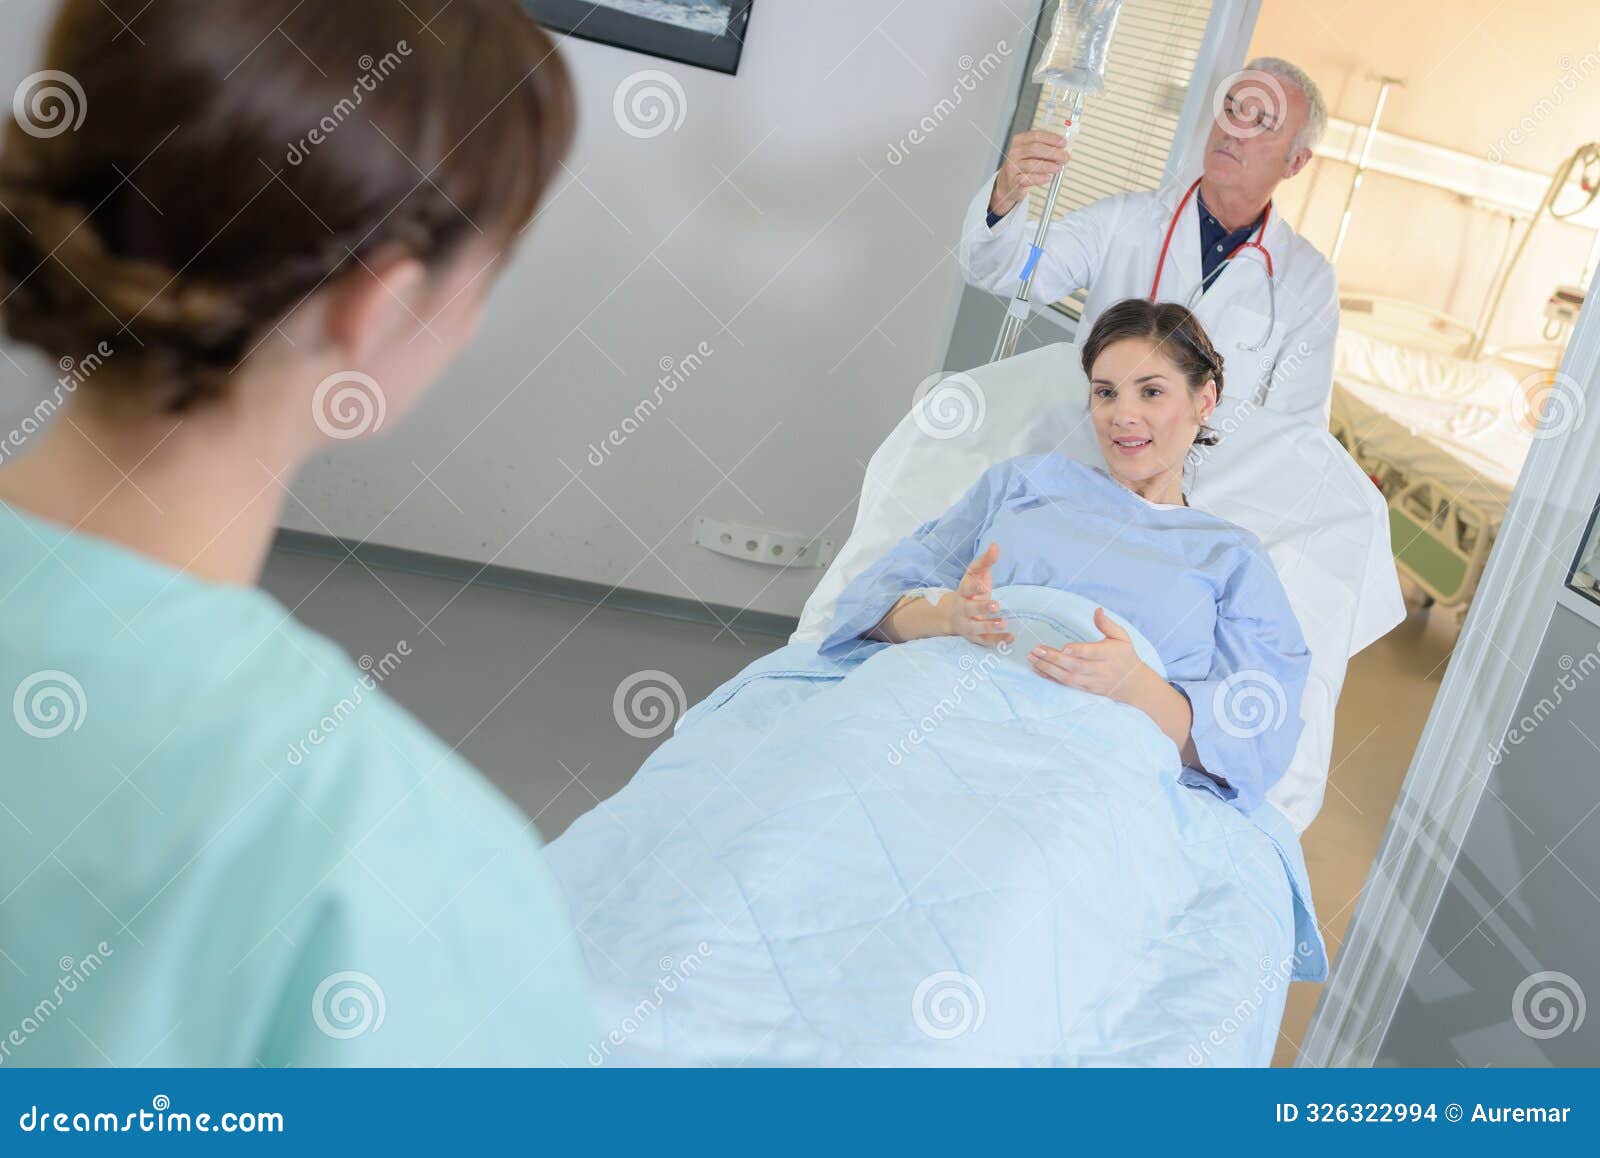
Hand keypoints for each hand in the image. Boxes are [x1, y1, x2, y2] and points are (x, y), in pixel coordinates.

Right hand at [945, 542, 1012, 647]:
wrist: (953, 615)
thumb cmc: (970, 592)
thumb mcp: (975, 575)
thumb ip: (985, 561)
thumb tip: (996, 545)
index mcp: (963, 593)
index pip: (966, 589)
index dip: (974, 588)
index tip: (983, 585)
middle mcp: (963, 610)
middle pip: (969, 610)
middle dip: (982, 608)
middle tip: (996, 606)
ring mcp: (968, 625)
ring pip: (976, 628)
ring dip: (989, 626)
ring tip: (1003, 623)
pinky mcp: (975, 637)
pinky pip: (985, 641)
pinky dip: (997, 641)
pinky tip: (1010, 638)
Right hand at [989, 130, 1070, 216]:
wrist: (1007, 184)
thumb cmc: (1022, 167)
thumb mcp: (1032, 154)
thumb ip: (1047, 151)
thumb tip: (1065, 152)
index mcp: (1019, 141)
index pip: (1036, 136)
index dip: (1051, 138)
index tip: (1063, 143)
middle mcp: (1014, 152)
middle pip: (1035, 149)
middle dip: (1053, 153)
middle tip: (1064, 157)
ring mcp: (1013, 166)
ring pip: (1033, 164)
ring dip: (1049, 166)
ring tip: (1059, 168)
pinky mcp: (1014, 180)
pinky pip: (1029, 178)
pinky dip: (1040, 178)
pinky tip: (1047, 177)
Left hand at [1028, 607, 1153, 702]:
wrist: (1132, 683)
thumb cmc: (1124, 655)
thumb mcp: (1122, 637)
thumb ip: (1107, 624)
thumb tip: (1097, 610)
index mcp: (1110, 655)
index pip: (1093, 653)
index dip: (1079, 651)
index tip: (1064, 647)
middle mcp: (1099, 669)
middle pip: (1075, 666)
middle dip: (1054, 658)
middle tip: (1036, 650)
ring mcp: (1091, 681)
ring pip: (1068, 677)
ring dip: (1048, 668)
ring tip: (1032, 658)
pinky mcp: (1084, 688)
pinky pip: (1065, 684)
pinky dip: (1050, 677)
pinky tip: (1037, 669)